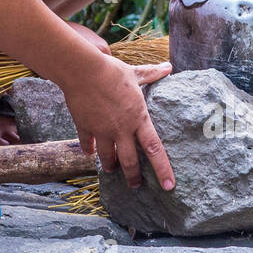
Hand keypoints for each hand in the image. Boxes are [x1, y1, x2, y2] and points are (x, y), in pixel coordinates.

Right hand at [58, 57, 174, 189]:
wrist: (83, 70)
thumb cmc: (112, 71)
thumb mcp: (134, 73)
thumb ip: (151, 74)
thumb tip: (169, 66)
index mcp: (138, 118)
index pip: (154, 149)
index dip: (163, 169)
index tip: (169, 186)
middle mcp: (121, 129)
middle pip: (130, 161)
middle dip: (133, 177)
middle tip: (135, 185)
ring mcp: (102, 131)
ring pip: (107, 157)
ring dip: (110, 166)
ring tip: (111, 171)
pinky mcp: (85, 127)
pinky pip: (87, 143)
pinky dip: (88, 149)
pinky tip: (89, 153)